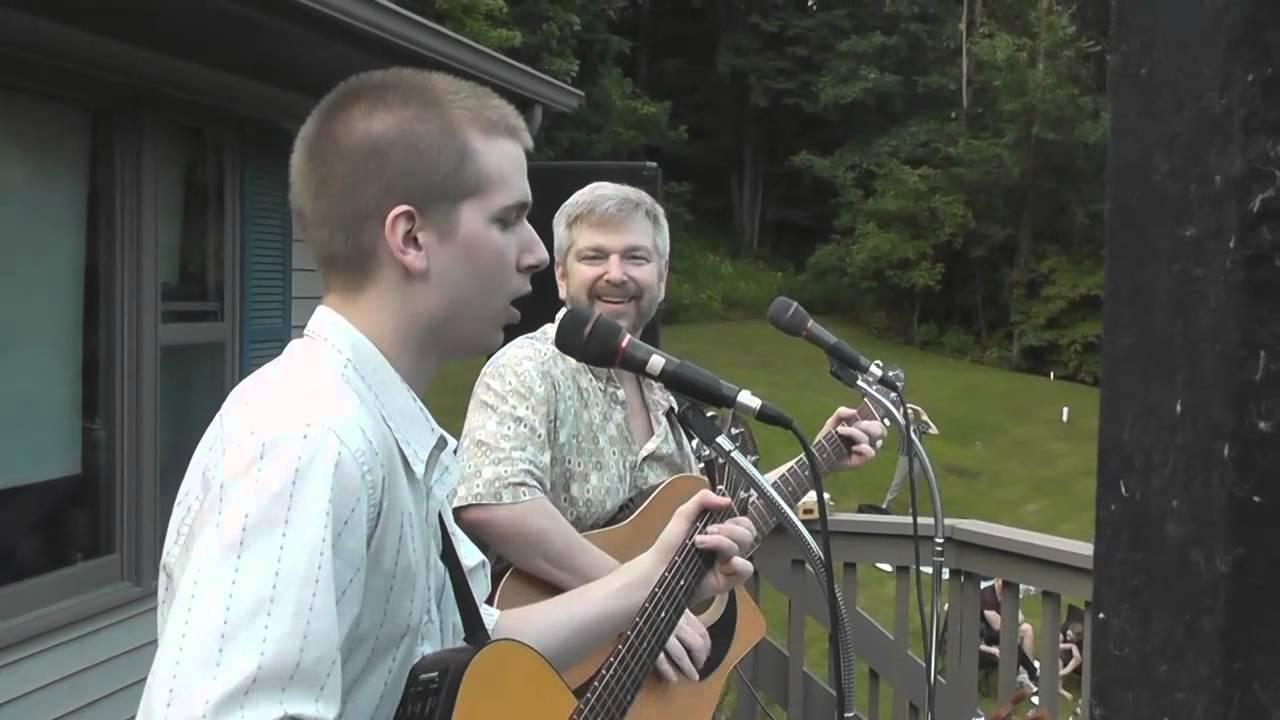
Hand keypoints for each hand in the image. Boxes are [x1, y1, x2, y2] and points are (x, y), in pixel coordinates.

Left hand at [643, 489, 755, 606]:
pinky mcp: (727, 580)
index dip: (737, 519)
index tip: (717, 520)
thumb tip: (728, 500)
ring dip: (724, 542)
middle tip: (708, 530)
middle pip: (747, 534)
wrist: (658, 569)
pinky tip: (726, 562)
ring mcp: (728, 564)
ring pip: (744, 548)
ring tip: (700, 543)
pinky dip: (740, 564)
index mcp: (721, 532)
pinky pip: (746, 570)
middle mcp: (727, 547)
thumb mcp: (683, 515)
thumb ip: (702, 500)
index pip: (743, 522)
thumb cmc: (669, 544)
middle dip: (729, 529)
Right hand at [652, 608, 710, 682]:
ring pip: (681, 654)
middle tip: (700, 665)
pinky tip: (672, 678)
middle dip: (700, 657)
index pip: (701, 630)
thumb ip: (680, 611)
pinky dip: (668, 671)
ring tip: (693, 676)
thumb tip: (694, 624)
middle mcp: (675, 621)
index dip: (707, 645)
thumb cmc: (647, 601)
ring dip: (688, 668)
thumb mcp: (668, 601)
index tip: (707, 652)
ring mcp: (662, 632)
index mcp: (682, 610)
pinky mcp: (649, 641)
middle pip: (695, 644)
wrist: (624, 600)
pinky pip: (661, 660)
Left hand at [819, 406, 886, 470]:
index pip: (878, 423)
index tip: (861, 416)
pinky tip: (852, 447)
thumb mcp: (833, 421)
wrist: (821, 453)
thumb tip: (855, 411)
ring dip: (856, 433)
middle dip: (868, 425)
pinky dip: (863, 448)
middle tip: (856, 424)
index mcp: (865, 429)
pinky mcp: (862, 460)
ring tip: (841, 431)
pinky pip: (871, 453)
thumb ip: (842, 412)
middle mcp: (869, 440)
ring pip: (873, 440)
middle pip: (880, 431)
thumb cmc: (829, 437)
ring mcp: (866, 450)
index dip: (875, 418)